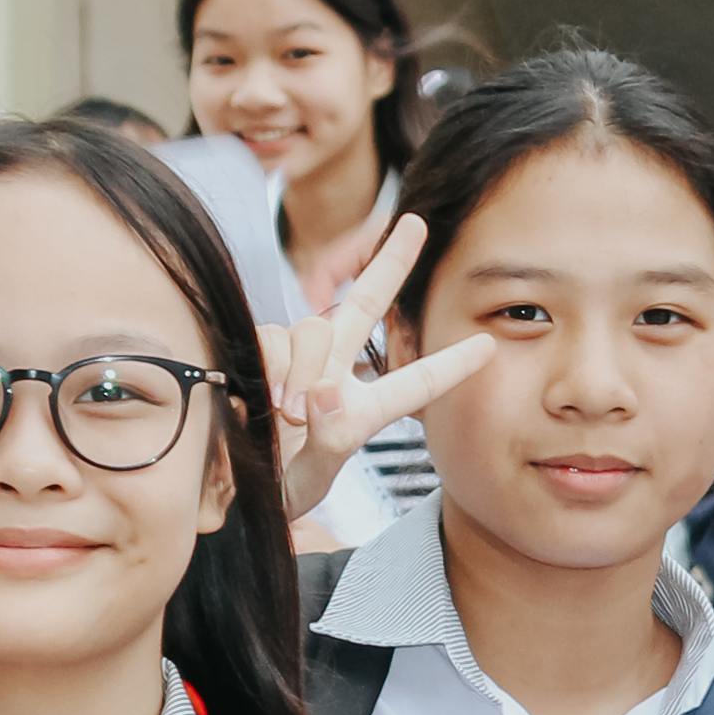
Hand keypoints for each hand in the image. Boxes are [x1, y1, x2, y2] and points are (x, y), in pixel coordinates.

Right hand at [263, 215, 496, 521]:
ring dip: (303, 369)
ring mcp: (292, 359)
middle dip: (389, 262)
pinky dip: (268, 367)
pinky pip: (268, 339)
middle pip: (364, 304)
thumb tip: (326, 393)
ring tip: (288, 414)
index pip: (416, 383)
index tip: (488, 345)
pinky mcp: (254, 352)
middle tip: (414, 224)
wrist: (224, 490)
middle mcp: (331, 373)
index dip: (452, 365)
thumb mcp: (312, 478)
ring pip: (310, 330)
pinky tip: (257, 398)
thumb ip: (330, 439)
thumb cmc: (277, 487)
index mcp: (363, 408)